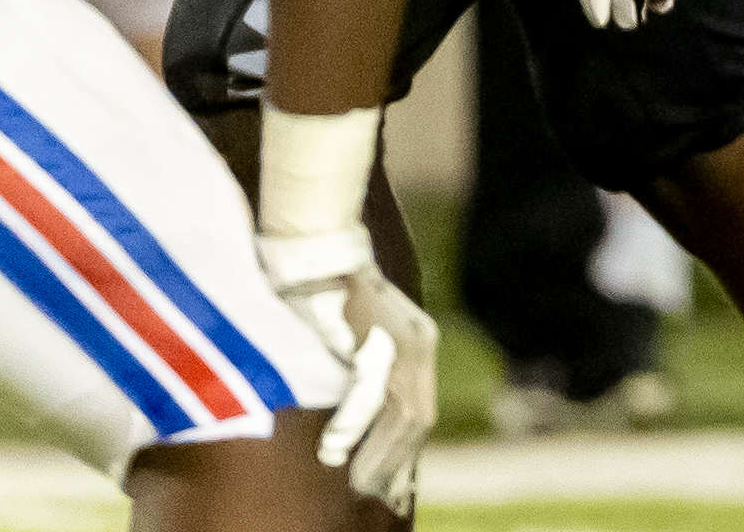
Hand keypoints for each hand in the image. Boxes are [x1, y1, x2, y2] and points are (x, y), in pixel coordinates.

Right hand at [253, 228, 435, 510]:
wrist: (322, 250)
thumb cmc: (332, 294)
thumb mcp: (363, 336)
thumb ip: (370, 373)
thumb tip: (360, 424)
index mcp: (421, 343)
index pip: (421, 412)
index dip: (405, 452)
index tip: (391, 485)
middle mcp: (420, 345)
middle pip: (417, 420)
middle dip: (394, 461)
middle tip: (372, 493)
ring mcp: (401, 343)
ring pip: (399, 414)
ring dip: (374, 452)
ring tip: (352, 481)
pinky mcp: (374, 340)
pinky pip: (368, 395)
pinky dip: (352, 424)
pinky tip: (335, 446)